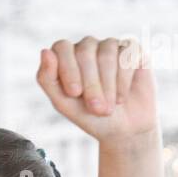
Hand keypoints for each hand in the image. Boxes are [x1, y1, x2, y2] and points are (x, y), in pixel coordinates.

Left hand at [36, 37, 158, 148]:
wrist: (122, 130)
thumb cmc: (90, 117)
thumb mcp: (64, 104)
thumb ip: (47, 79)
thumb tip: (45, 51)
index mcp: (68, 57)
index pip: (62, 47)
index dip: (68, 68)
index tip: (75, 93)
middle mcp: (88, 47)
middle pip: (85, 51)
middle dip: (91, 84)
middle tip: (96, 108)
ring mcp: (111, 46)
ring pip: (107, 53)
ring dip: (108, 85)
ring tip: (109, 107)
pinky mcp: (132, 50)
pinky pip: (127, 55)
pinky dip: (123, 81)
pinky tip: (121, 97)